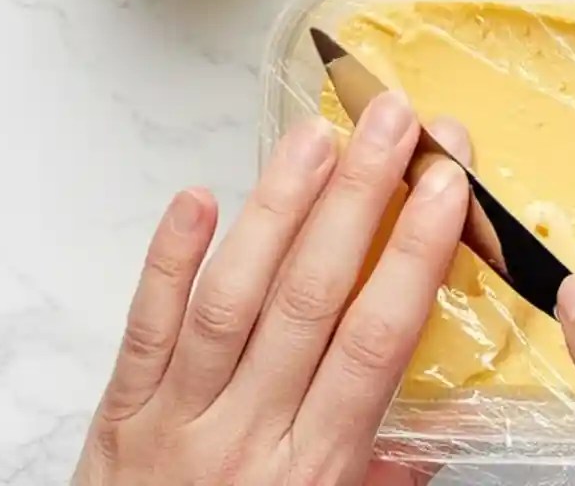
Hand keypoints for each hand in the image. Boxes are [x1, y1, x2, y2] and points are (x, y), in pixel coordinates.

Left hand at [74, 92, 469, 485]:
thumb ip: (388, 469)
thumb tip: (451, 425)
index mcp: (318, 465)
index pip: (377, 341)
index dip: (414, 254)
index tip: (444, 186)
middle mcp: (251, 433)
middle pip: (312, 299)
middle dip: (360, 199)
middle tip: (391, 122)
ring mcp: (179, 416)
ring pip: (235, 298)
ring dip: (280, 209)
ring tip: (316, 137)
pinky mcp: (123, 407)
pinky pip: (146, 325)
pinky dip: (169, 258)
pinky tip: (197, 197)